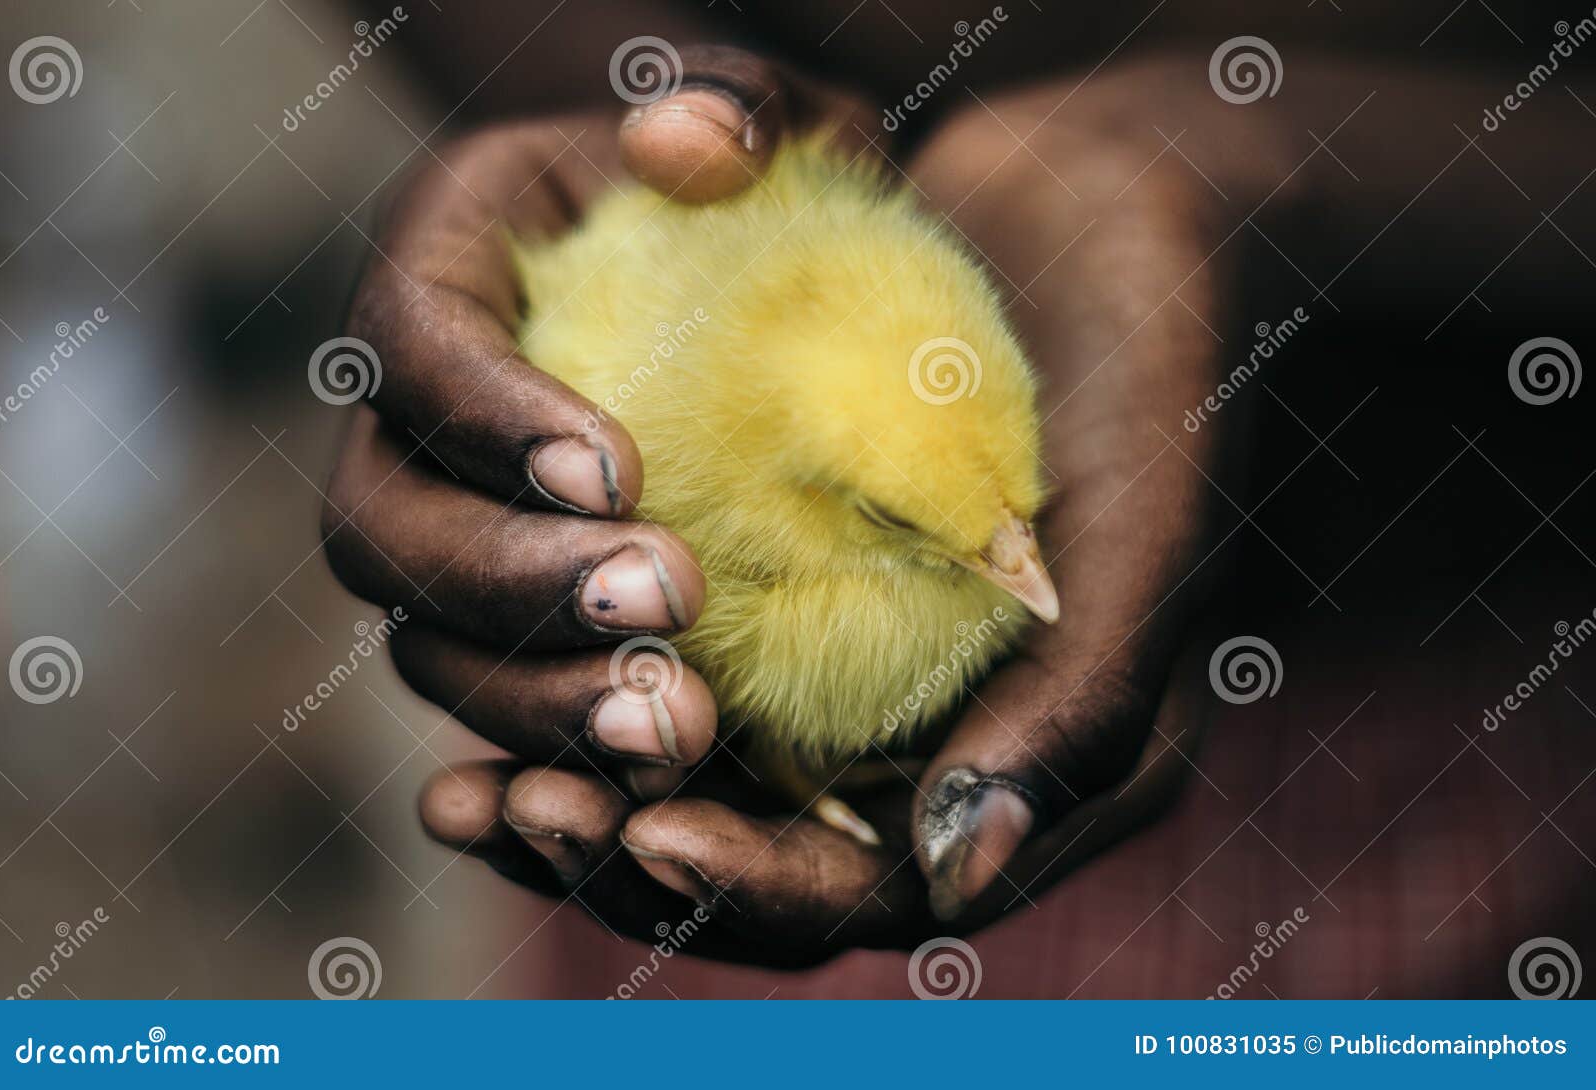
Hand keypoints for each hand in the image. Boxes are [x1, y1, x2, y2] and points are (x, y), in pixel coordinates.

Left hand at [401, 54, 1246, 966]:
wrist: (1121, 218)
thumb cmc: (1157, 369)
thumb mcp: (1145, 527)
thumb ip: (1078, 707)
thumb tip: (950, 871)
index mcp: (1038, 761)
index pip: (882, 888)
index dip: (759, 889)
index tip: (647, 836)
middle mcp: (938, 732)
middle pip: (767, 857)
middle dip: (638, 855)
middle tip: (526, 811)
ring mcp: (856, 658)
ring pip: (700, 779)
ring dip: (585, 789)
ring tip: (474, 786)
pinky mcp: (788, 576)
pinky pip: (670, 660)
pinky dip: (576, 683)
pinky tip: (486, 667)